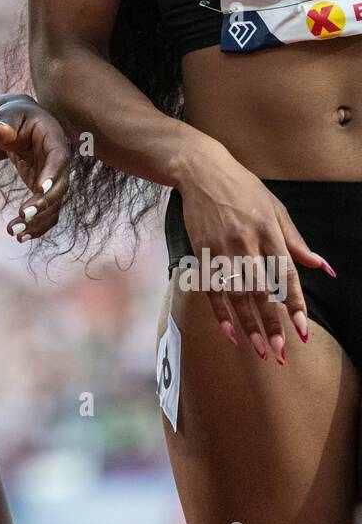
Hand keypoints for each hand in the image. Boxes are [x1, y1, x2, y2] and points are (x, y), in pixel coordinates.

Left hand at [0, 97, 70, 241]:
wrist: (19, 125)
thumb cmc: (13, 116)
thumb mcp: (7, 115)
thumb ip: (4, 124)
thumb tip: (0, 133)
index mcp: (54, 140)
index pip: (58, 160)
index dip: (51, 175)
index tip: (39, 190)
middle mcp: (59, 163)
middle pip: (59, 188)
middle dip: (43, 205)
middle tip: (22, 216)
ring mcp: (54, 179)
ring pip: (53, 206)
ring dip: (37, 222)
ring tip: (14, 232)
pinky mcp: (46, 192)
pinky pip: (47, 213)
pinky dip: (37, 227)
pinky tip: (20, 238)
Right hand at [178, 156, 334, 363]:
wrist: (201, 171)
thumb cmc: (243, 188)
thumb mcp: (276, 208)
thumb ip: (296, 241)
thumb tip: (323, 267)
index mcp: (269, 231)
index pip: (286, 275)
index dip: (295, 304)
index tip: (302, 330)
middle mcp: (246, 242)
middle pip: (260, 291)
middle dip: (271, 324)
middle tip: (280, 353)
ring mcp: (221, 248)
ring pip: (235, 295)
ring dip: (247, 325)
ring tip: (259, 350)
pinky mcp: (201, 252)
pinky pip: (211, 289)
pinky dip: (220, 312)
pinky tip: (230, 333)